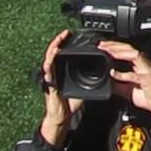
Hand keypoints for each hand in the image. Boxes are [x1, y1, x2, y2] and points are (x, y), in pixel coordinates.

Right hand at [39, 31, 84, 145]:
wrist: (63, 117)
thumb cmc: (70, 104)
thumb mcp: (83, 87)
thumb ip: (90, 79)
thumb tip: (103, 72)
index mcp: (63, 70)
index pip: (63, 53)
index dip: (66, 43)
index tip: (71, 35)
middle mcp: (55, 72)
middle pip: (55, 52)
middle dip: (59, 41)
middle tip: (65, 33)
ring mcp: (51, 77)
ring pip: (49, 59)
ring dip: (53, 49)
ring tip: (58, 41)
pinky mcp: (49, 84)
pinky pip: (48, 72)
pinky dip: (49, 63)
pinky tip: (52, 58)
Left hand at [99, 40, 150, 117]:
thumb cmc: (147, 96)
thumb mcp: (126, 88)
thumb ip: (117, 82)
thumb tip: (106, 79)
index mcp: (139, 63)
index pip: (126, 49)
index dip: (113, 45)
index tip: (102, 45)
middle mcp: (144, 63)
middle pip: (129, 48)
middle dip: (114, 45)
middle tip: (102, 45)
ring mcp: (146, 69)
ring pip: (134, 55)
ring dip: (120, 52)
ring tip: (109, 52)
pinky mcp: (148, 79)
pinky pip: (134, 75)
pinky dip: (123, 74)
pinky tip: (114, 73)